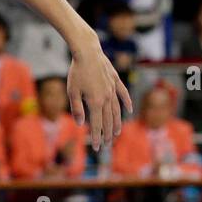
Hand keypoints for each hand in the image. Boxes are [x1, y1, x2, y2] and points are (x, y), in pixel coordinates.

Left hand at [67, 36, 132, 150]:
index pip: (96, 124)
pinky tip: (130, 110)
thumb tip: (80, 123)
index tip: (96, 148)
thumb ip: (77, 109)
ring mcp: (112, 89)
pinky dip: (127, 102)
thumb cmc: (76, 72)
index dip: (96, 137)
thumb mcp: (72, 92)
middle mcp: (106, 98)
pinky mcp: (115, 80)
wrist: (87, 53)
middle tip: (106, 145)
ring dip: (117, 123)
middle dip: (106, 134)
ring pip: (117, 110)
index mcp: (95, 102)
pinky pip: (123, 94)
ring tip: (116, 133)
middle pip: (108, 120)